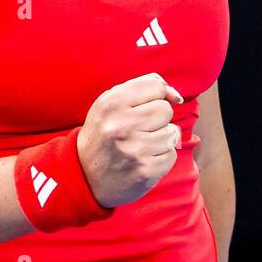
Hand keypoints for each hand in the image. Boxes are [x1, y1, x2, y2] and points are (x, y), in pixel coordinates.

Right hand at [76, 73, 184, 208]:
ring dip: (161, 138)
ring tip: (140, 144)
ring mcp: (135, 150)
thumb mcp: (110, 103)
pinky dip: (161, 157)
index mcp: (112, 103)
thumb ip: (143, 87)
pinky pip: (171, 154)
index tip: (143, 106)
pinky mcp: (146, 171)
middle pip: (166, 109)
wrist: (85, 175)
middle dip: (157, 118)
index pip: (156, 86)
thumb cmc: (104, 133)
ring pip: (172, 132)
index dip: (155, 96)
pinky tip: (143, 159)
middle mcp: (122, 125)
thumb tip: (176, 96)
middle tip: (138, 128)